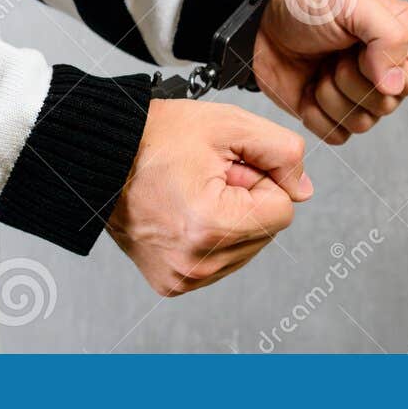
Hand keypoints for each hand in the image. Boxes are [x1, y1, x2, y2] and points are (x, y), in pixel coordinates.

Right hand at [107, 100, 312, 296]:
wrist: (104, 157)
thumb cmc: (156, 138)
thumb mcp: (230, 125)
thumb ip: (282, 152)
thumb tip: (303, 189)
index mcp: (210, 226)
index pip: (282, 210)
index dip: (261, 179)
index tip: (227, 166)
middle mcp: (195, 264)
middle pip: (266, 231)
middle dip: (246, 200)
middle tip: (205, 177)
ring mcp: (181, 279)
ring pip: (247, 247)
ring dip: (231, 217)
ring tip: (192, 192)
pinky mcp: (172, 283)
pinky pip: (222, 260)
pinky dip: (214, 235)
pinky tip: (186, 211)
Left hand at [252, 0, 407, 144]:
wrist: (261, 20)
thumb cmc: (308, 1)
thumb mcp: (354, 1)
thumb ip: (388, 37)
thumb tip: (395, 87)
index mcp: (405, 36)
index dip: (379, 71)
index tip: (354, 45)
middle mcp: (388, 68)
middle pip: (385, 106)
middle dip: (349, 81)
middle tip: (333, 53)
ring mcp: (361, 93)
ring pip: (361, 124)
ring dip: (330, 96)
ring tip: (320, 66)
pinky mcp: (334, 113)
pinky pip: (337, 135)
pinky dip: (316, 114)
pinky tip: (308, 87)